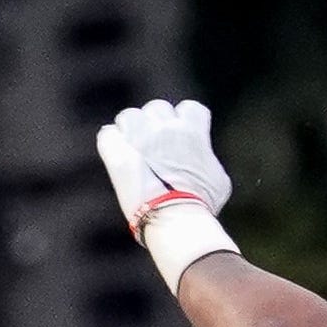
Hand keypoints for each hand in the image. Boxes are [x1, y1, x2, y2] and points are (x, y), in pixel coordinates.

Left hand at [96, 98, 232, 233]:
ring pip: (130, 117)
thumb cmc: (201, 205)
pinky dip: (112, 145)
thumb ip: (207, 158)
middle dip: (157, 125)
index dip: (185, 122)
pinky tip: (119, 159)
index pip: (190, 108)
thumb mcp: (218, 180)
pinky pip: (108, 135)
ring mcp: (138, 137)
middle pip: (158, 108)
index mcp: (192, 130)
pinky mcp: (116, 152)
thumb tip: (200, 157)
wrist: (175, 218)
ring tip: (135, 156)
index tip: (182, 140)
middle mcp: (166, 127)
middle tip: (157, 151)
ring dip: (131, 132)